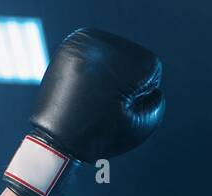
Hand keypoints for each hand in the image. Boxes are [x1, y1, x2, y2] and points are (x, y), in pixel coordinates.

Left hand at [3, 28, 163, 195]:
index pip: (152, 69)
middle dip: (126, 81)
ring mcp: (85, 41)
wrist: (56, 138)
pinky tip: (84, 86)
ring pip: (113, 55)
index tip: (121, 107)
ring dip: (110, 74)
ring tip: (93, 96)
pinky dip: (94, 69)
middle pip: (133, 58)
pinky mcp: (70, 45)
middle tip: (104, 104)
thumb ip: (156, 103)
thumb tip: (151, 86)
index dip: (141, 94)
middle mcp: (106, 43)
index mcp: (127, 61)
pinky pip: (94, 53)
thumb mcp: (141, 126)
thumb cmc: (100, 136)